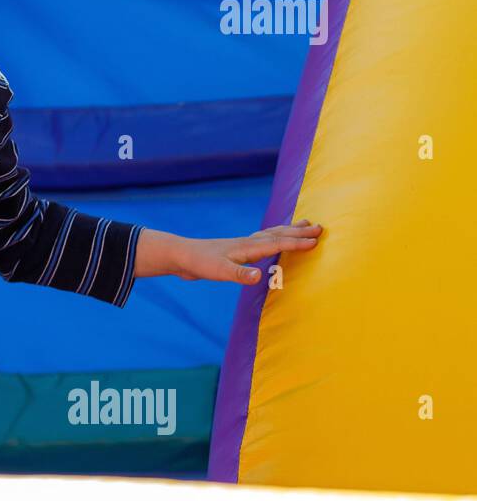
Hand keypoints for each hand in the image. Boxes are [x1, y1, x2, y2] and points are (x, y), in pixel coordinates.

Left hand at [173, 219, 323, 283]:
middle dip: (299, 231)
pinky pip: (263, 240)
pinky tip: (273, 240)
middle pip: (278, 234)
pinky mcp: (237, 251)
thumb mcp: (219, 272)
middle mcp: (247, 243)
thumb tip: (259, 277)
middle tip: (320, 226)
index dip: (297, 242)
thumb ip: (239, 275)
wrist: (180, 256)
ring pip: (271, 234)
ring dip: (289, 230)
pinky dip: (274, 236)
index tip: (317, 240)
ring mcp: (242, 245)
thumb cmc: (199, 264)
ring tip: (303, 223)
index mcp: (247, 248)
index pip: (278, 243)